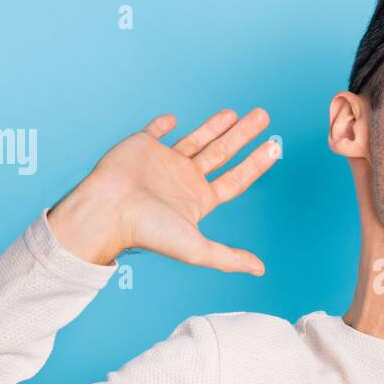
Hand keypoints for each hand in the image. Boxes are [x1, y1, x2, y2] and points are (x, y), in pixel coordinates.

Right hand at [47, 109, 279, 272]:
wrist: (108, 210)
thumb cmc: (149, 231)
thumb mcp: (197, 248)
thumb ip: (229, 257)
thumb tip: (260, 269)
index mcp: (198, 200)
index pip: (236, 179)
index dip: (257, 164)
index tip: (276, 147)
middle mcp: (184, 180)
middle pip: (223, 153)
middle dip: (244, 135)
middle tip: (264, 116)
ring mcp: (164, 163)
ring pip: (197, 139)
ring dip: (216, 126)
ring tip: (236, 113)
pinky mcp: (141, 147)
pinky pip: (154, 132)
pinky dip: (162, 125)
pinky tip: (173, 117)